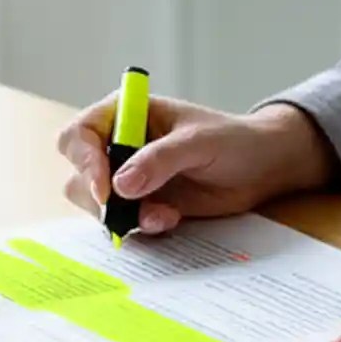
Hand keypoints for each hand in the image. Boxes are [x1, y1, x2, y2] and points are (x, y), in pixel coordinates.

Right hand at [56, 94, 337, 233]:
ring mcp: (127, 178)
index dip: (84, 160)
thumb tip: (120, 184)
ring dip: (124, 216)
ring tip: (164, 215)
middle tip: (128, 212)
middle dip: (99, 198)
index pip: (80, 134)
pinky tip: (171, 219)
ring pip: (96, 205)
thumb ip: (160, 159)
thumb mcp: (199, 143)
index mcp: (124, 114)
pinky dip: (142, 227)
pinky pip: (123, 223)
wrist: (261, 168)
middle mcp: (117, 146)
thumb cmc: (232, 140)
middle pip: (79, 174)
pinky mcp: (141, 205)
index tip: (104, 189)